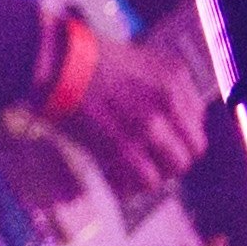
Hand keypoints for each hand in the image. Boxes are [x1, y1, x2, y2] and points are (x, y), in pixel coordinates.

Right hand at [25, 4, 212, 204]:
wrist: (50, 61)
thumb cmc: (78, 59)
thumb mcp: (132, 61)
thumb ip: (154, 87)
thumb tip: (159, 124)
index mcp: (174, 75)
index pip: (197, 119)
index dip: (178, 135)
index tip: (159, 142)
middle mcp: (169, 98)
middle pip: (193, 147)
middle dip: (172, 160)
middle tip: (150, 164)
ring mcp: (148, 122)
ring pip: (174, 166)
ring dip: (155, 175)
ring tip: (132, 176)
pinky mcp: (122, 143)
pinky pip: (145, 178)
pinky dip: (133, 186)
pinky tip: (118, 183)